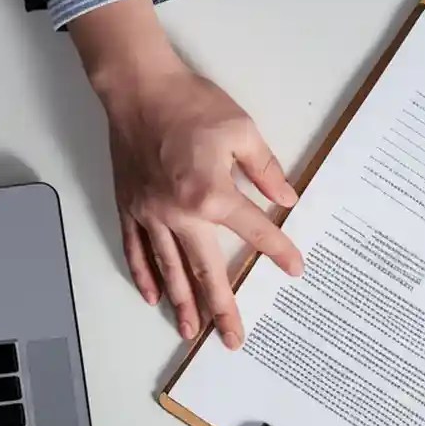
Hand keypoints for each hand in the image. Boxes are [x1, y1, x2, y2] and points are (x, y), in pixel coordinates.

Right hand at [68, 0, 302, 348]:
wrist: (136, 86)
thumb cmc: (190, 104)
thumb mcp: (242, 131)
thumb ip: (266, 170)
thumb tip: (286, 197)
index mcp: (212, 195)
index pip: (255, 231)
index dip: (278, 251)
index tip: (295, 269)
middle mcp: (179, 213)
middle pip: (205, 271)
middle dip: (221, 309)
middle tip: (232, 339)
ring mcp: (150, 213)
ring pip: (169, 269)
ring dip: (182, 304)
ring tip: (191, 332)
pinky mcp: (129, 206)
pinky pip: (136, 249)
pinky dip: (145, 275)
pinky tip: (154, 297)